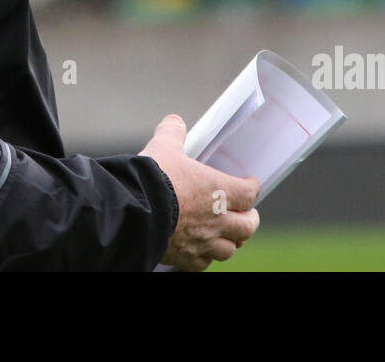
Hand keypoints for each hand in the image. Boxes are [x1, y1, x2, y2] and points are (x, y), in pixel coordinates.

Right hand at [139, 113, 259, 270]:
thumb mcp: (164, 146)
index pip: (249, 193)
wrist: (132, 211)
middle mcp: (218, 220)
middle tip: (244, 214)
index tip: (250, 185)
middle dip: (248, 220)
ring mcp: (203, 243)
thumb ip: (173, 132)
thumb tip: (174, 121)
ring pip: (229, 249)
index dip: (252, 188)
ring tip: (224, 235)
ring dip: (230, 241)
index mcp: (219, 191)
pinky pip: (204, 263)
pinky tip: (198, 250)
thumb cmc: (153, 178)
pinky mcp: (186, 258)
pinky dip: (205, 257)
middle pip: (248, 227)